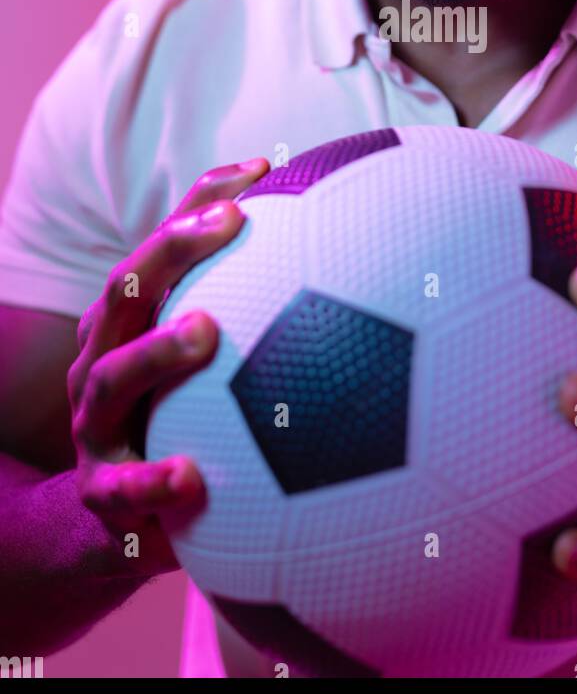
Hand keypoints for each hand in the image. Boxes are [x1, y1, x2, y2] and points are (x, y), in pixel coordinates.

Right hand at [67, 158, 268, 576]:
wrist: (117, 523)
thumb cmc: (183, 423)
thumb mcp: (215, 370)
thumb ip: (268, 319)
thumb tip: (365, 258)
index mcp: (134, 321)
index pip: (163, 244)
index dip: (203, 200)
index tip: (262, 170)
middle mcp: (105, 358)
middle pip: (125, 287)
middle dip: (172, 249)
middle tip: (229, 225)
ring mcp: (95, 423)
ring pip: (112, 376)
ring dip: (156, 350)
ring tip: (204, 332)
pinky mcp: (99, 492)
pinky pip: (119, 486)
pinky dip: (149, 479)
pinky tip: (190, 476)